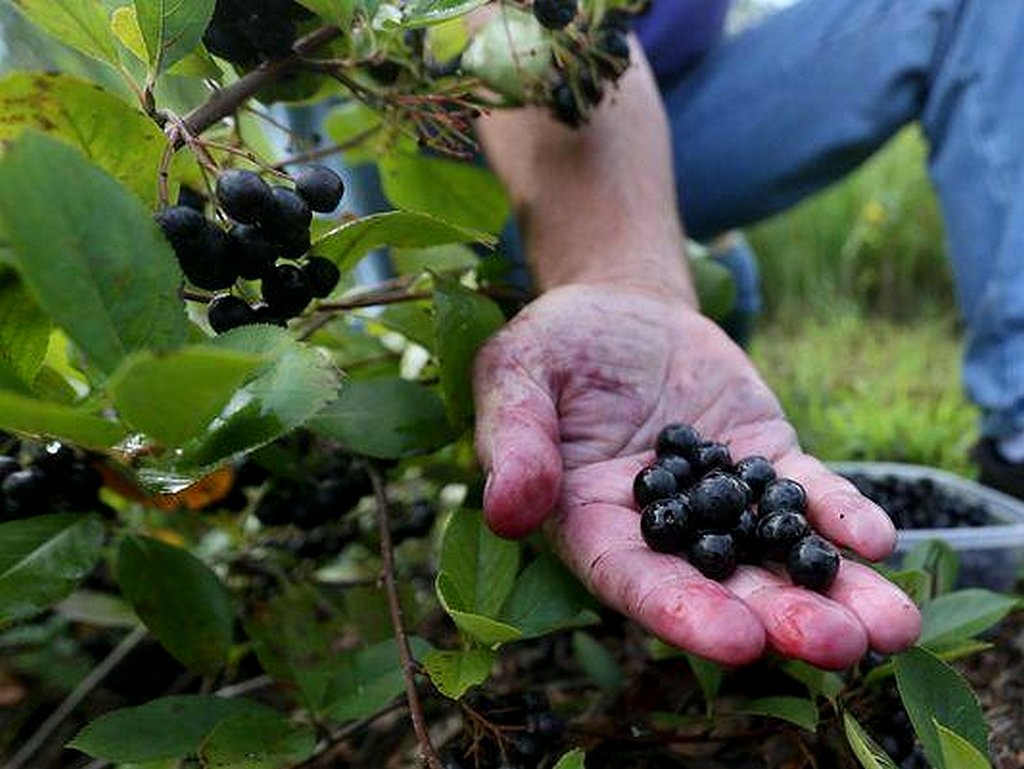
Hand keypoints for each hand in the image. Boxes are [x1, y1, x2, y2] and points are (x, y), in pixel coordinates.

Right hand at [473, 283, 920, 667]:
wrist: (616, 309)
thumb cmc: (552, 347)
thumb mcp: (514, 375)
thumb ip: (514, 439)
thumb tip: (510, 511)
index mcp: (592, 524)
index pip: (637, 580)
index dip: (684, 612)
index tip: (739, 641)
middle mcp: (662, 529)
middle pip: (722, 584)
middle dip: (781, 617)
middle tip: (840, 645)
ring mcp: (720, 498)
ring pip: (776, 553)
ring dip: (832, 590)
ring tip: (891, 625)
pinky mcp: (762, 459)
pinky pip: (804, 493)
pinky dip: (841, 517)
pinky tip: (878, 539)